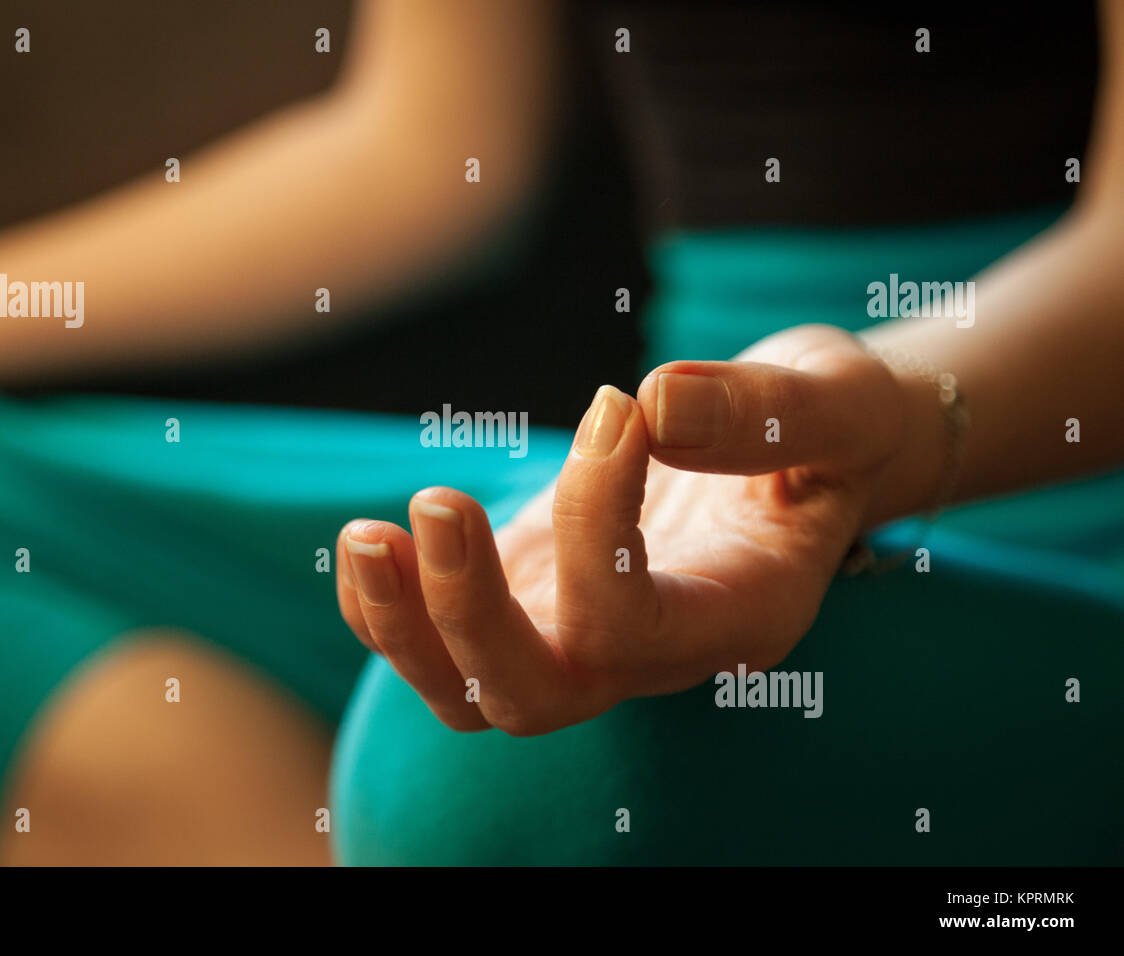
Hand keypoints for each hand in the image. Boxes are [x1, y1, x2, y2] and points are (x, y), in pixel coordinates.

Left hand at [337, 324, 918, 734]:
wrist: (807, 448)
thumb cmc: (834, 426)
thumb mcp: (834, 401)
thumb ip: (768, 413)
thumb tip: (658, 406)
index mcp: (734, 615)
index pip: (631, 619)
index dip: (596, 521)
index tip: (616, 406)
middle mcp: (652, 649)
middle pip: (533, 695)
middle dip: (466, 616)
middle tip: (437, 502)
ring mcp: (584, 631)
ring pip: (470, 695)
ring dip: (403, 629)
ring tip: (360, 536)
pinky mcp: (537, 594)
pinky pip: (442, 646)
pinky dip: (387, 610)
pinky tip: (368, 542)